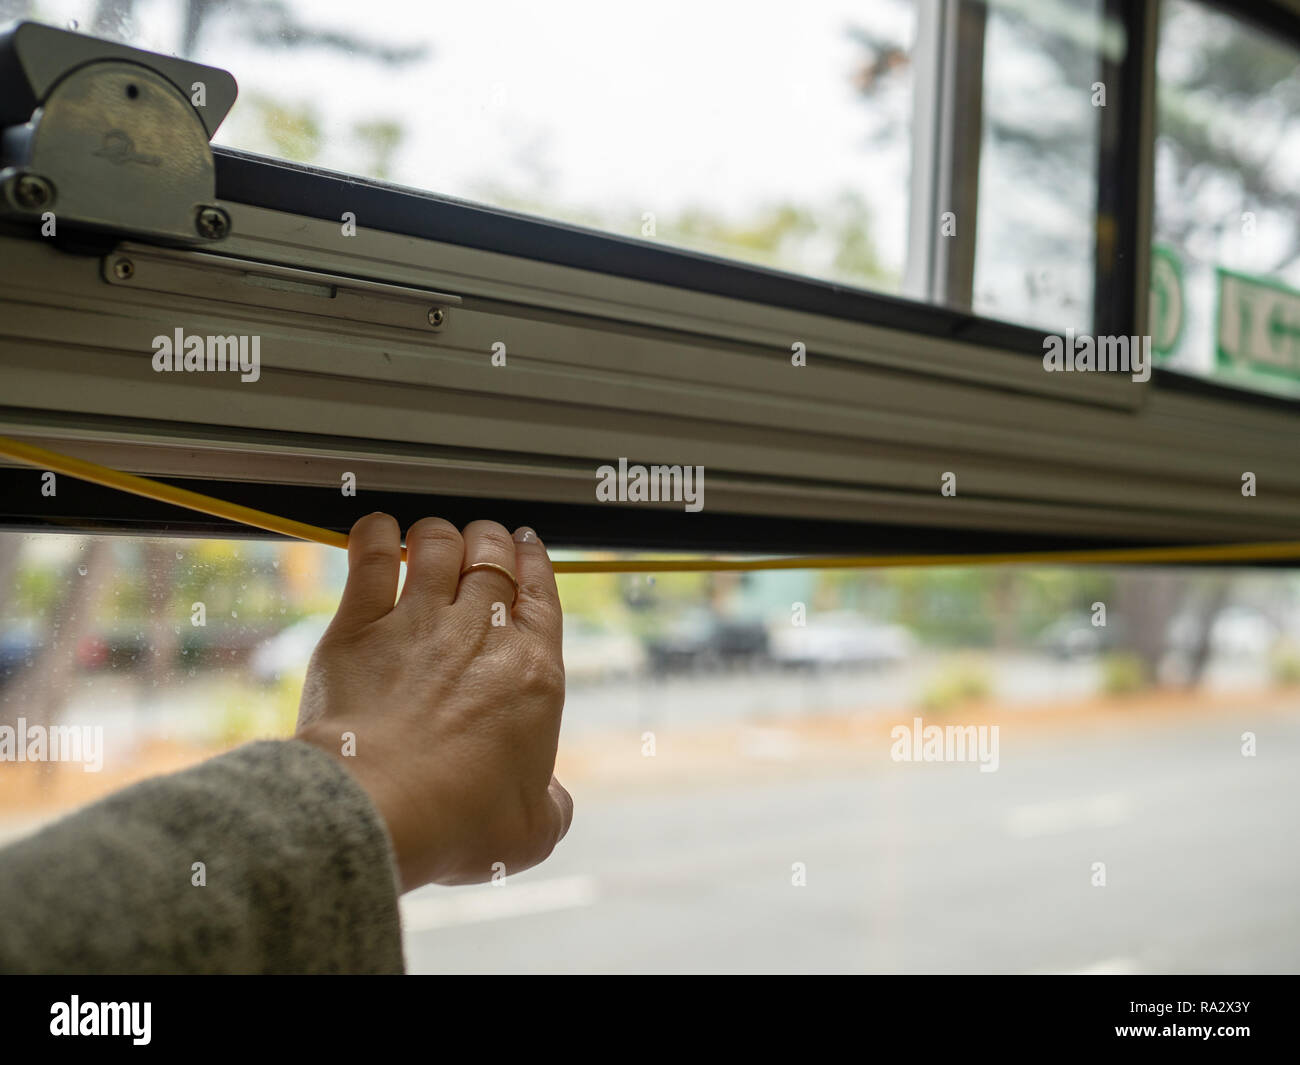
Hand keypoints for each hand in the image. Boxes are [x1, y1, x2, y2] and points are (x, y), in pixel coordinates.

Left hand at [294, 513, 572, 890]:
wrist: (380, 809)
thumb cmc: (457, 820)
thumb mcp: (532, 831)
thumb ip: (552, 806)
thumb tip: (553, 802)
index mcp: (534, 671)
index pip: (542, 590)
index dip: (534, 560)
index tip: (527, 547)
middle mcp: (482, 633)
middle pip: (492, 555)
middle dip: (489, 540)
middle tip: (481, 543)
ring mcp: (418, 622)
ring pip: (438, 543)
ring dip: (439, 535)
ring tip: (432, 540)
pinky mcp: (360, 626)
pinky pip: (372, 554)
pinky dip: (376, 535)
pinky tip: (376, 532)